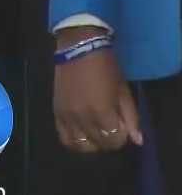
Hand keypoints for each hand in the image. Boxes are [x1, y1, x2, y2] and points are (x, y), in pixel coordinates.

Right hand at [52, 34, 139, 152]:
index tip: (124, 126)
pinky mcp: (56, 112)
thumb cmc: (106, 68)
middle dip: (109, 139)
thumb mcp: (124, 92)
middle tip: (112, 127)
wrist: (78, 50)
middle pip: (98, 144)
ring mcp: (66, 116)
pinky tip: (82, 132)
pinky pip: (64, 137)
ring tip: (97, 132)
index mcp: (101, 113)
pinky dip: (74, 140)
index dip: (122, 136)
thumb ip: (131, 117)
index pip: (114, 140)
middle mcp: (82, 119)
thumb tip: (137, 140)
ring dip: (91, 143)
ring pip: (79, 145)